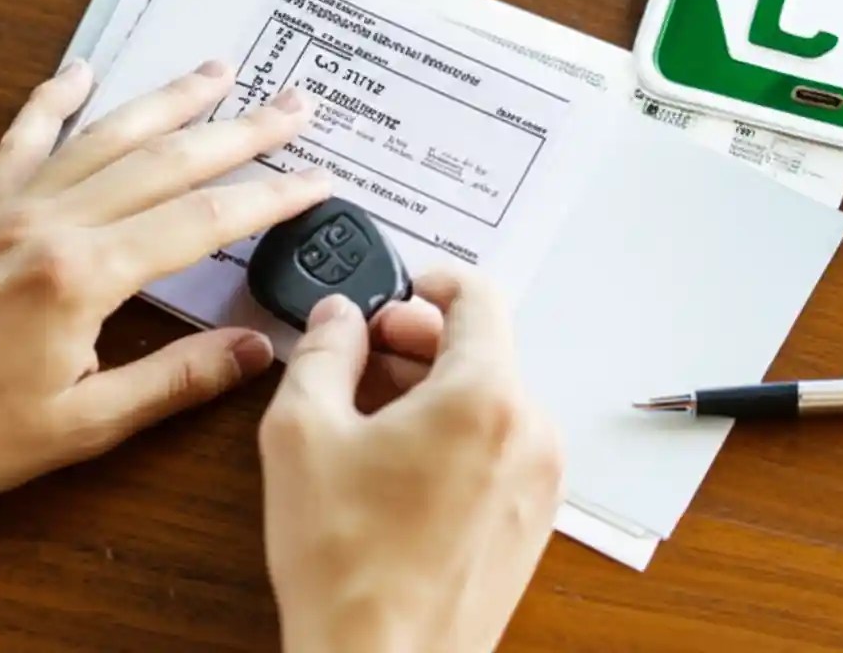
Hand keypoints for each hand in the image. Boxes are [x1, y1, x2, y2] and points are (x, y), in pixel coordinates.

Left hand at [0, 58, 330, 537]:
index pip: (202, 222)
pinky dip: (55, 101)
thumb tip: (251, 352)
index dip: (269, 198)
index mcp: (83, 277)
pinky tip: (82, 74)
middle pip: (166, 161)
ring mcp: (13, 208)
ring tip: (218, 73)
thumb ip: (175, 381)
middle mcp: (51, 224)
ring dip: (169, 101)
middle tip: (294, 110)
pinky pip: (25, 140)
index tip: (316, 180)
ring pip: (106, 136)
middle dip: (240, 133)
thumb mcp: (83, 424)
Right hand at [259, 271, 565, 652]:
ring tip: (370, 414)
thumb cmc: (347, 563)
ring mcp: (540, 480)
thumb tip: (340, 317)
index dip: (433, 280)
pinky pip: (500, 445)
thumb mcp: (303, 433)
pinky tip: (400, 462)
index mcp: (487, 396)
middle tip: (363, 354)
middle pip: (483, 349)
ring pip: (491, 399)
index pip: (479, 297)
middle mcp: (532, 432)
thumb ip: (324, 351)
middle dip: (420, 340)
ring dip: (435, 389)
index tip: (400, 288)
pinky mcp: (532, 518)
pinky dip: (457, 432)